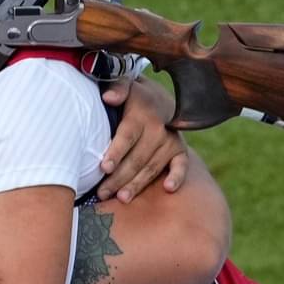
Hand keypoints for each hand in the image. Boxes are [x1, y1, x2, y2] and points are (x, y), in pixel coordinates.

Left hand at [98, 77, 188, 202]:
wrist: (159, 99)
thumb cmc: (133, 98)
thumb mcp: (124, 85)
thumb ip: (116, 89)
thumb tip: (108, 97)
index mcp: (141, 115)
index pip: (127, 135)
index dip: (116, 152)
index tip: (104, 167)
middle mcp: (158, 130)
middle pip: (137, 158)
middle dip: (119, 177)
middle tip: (102, 193)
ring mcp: (170, 142)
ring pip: (152, 167)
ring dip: (137, 184)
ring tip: (122, 198)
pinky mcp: (180, 152)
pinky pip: (181, 166)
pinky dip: (177, 177)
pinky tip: (168, 188)